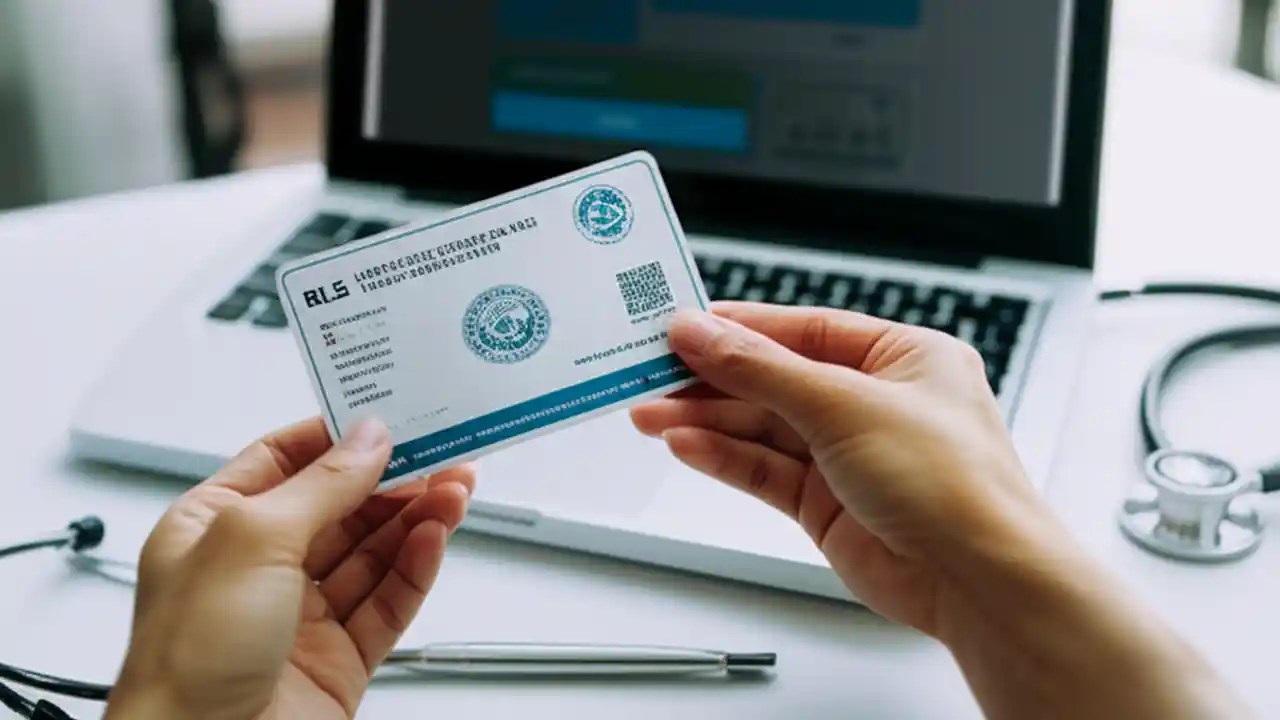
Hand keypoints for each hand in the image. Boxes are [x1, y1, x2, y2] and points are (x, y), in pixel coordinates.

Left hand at [106, 417, 472, 719]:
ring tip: (455, 489)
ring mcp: (301, 615)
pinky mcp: (338, 658)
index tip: (389, 416)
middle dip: (393, 477)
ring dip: (417, 517)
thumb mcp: (252, 540)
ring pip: (373, 552)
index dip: (338, 437)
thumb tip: (367, 438)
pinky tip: (436, 538)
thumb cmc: (186, 662)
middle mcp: (257, 568)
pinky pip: (388, 601)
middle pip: (341, 506)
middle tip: (442, 452)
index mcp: (213, 528)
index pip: (284, 461)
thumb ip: (321, 485)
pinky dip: (417, 567)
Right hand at [633, 302, 1052, 634]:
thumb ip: (761, 370)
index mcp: (902, 357)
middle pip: (776, 379)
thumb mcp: (845, 405)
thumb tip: (700, 334)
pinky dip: (724, 457)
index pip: (805, 330)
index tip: (683, 327)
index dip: (741, 329)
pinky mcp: (828, 504)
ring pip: (763, 428)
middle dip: (713, 378)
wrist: (979, 582)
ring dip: (706, 421)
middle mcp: (876, 403)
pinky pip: (765, 470)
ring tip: (650, 414)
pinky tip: (686, 444)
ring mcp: (850, 456)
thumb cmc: (953, 484)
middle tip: (652, 370)